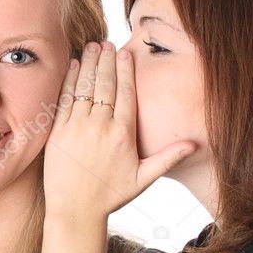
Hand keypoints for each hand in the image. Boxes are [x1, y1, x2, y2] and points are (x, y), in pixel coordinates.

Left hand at [43, 41, 195, 222]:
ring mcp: (77, 128)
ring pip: (84, 88)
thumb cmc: (110, 196)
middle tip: (107, 43)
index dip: (124, 70)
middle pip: (105, 85)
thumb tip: (195, 144)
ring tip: (92, 46)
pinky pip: (65, 100)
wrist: (75, 210)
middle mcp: (100, 127)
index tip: (124, 54)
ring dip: (88, 64)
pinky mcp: (58, 132)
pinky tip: (72, 65)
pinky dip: (69, 80)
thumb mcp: (143, 178)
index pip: (126, 93)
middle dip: (106, 61)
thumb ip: (168, 158)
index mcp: (123, 134)